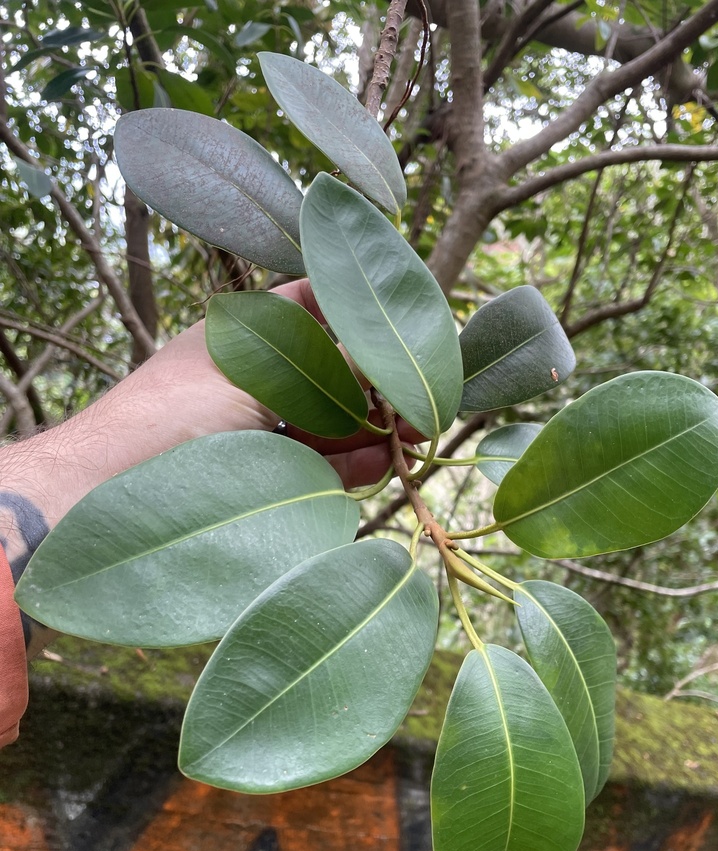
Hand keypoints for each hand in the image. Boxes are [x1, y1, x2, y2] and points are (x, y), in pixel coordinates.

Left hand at [121, 278, 421, 487]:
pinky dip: (358, 463)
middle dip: (380, 381)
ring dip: (377, 427)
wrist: (110, 494)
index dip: (357, 305)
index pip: (314, 304)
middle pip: (334, 372)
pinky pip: (325, 467)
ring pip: (335, 423)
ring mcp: (266, 432)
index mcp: (247, 336)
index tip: (402, 314)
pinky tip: (388, 461)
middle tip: (423, 398)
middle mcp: (259, 379)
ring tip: (416, 434)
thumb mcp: (255, 374)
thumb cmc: (173, 414)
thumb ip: (325, 362)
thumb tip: (384, 351)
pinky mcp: (269, 482)